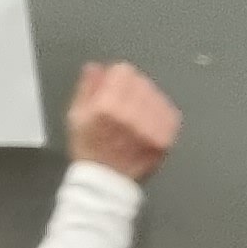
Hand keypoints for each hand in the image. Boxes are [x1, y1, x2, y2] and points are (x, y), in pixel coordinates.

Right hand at [65, 63, 179, 182]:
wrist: (107, 180)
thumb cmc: (88, 147)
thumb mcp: (77, 115)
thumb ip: (87, 88)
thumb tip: (96, 67)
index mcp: (106, 107)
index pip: (124, 72)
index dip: (118, 76)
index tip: (113, 85)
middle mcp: (131, 115)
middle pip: (142, 82)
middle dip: (133, 87)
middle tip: (124, 101)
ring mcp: (151, 128)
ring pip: (157, 96)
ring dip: (147, 100)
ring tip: (136, 113)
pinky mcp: (166, 139)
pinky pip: (169, 114)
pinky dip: (160, 113)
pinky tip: (149, 121)